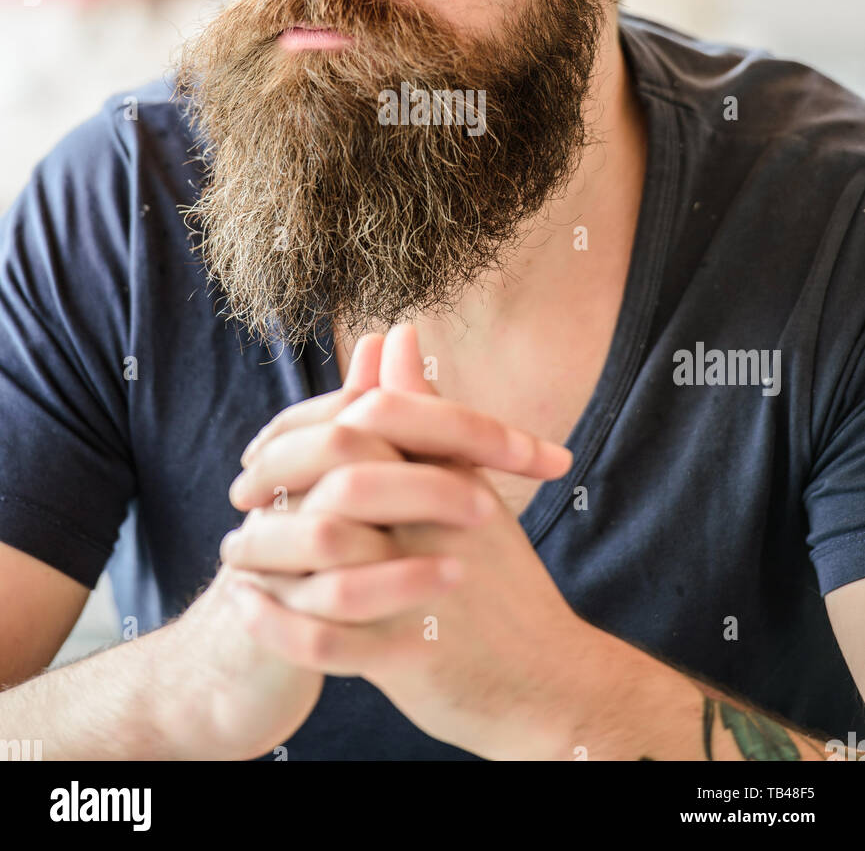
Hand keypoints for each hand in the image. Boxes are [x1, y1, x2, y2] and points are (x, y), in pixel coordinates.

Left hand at [225, 325, 587, 759]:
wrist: (546, 679)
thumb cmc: (499, 578)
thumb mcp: (467, 486)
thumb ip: (423, 413)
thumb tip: (395, 332)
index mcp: (458, 476)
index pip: (379, 415)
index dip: (308, 421)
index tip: (267, 442)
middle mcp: (444, 522)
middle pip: (347, 469)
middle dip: (279, 473)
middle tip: (242, 490)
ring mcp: (427, 587)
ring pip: (328, 546)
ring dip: (265, 546)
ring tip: (231, 550)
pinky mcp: (410, 653)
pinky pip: (324, 636)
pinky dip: (275, 620)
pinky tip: (244, 606)